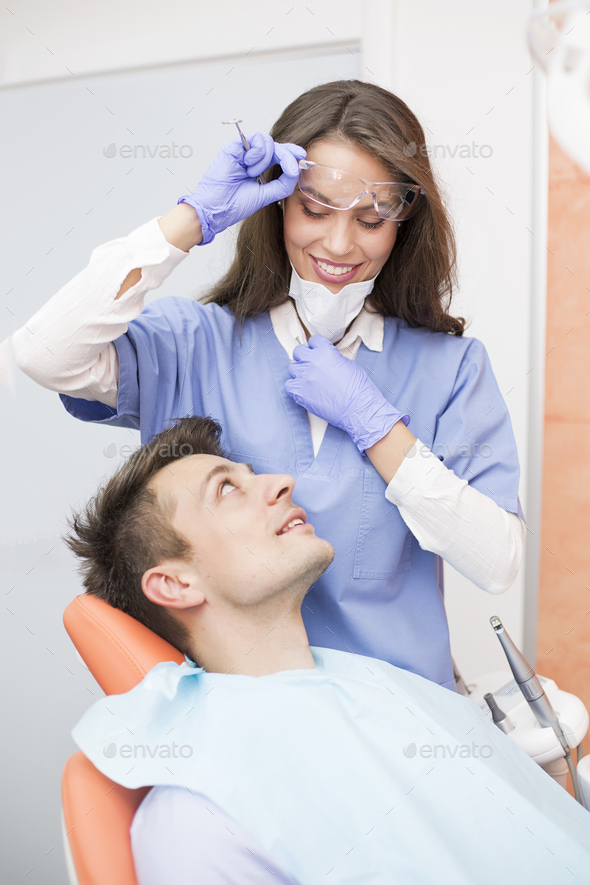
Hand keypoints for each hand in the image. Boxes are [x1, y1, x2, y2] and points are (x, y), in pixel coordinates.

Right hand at [177, 133, 305, 243]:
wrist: (216, 208)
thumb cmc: (234, 204)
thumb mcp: (266, 196)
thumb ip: (282, 184)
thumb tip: (295, 170)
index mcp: (259, 169)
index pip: (279, 156)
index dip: (291, 153)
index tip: (302, 155)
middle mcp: (252, 159)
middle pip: (276, 146)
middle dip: (286, 155)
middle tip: (289, 167)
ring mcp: (243, 152)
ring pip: (267, 141)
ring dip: (266, 158)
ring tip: (253, 172)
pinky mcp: (235, 146)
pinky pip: (255, 139)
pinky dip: (257, 152)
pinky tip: (248, 165)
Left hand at [284, 335, 409, 452]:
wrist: (358, 408)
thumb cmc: (358, 387)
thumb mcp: (348, 364)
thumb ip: (332, 358)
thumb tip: (325, 358)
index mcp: (325, 352)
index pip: (313, 341)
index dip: (317, 347)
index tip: (319, 353)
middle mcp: (312, 362)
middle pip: (298, 352)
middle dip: (304, 357)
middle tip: (311, 365)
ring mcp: (304, 378)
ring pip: (292, 368)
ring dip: (299, 372)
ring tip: (309, 380)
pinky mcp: (300, 393)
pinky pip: (288, 385)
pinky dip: (294, 387)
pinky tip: (303, 390)